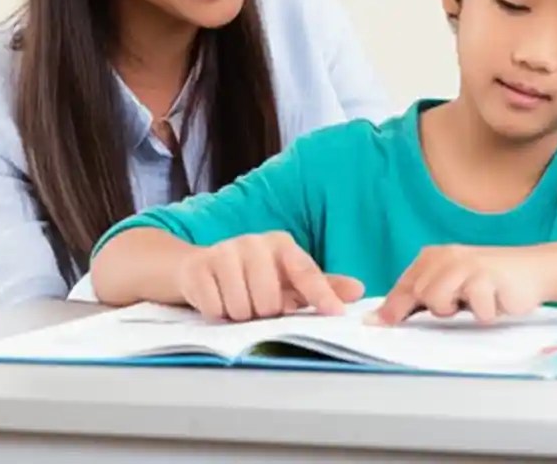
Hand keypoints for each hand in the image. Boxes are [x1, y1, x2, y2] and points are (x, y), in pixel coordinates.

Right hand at [175, 231, 364, 321]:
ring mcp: (224, 251)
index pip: (306, 271)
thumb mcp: (287, 279)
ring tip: (237, 302)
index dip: (321, 294)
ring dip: (239, 315)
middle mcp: (254, 243)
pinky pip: (215, 308)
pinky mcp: (198, 267)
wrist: (198, 267)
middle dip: (264, 313)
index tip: (336, 314)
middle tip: (257, 306)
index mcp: (281, 245)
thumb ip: (322, 286)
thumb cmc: (251, 276)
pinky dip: (216, 312)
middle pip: (270, 302)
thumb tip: (358, 290)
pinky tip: (217, 299)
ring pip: (242, 308)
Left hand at [371, 245, 548, 325]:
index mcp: (432, 257)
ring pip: (438, 301)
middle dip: (436, 309)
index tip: (377, 325)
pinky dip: (486, 313)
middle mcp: (446, 257)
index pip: (403, 286)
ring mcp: (466, 264)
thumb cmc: (489, 283)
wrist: (534, 270)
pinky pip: (475, 310)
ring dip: (457, 310)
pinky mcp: (487, 276)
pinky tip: (495, 302)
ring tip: (475, 302)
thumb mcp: (451, 286)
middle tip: (459, 305)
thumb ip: (419, 299)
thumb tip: (381, 319)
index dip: (392, 308)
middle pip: (419, 295)